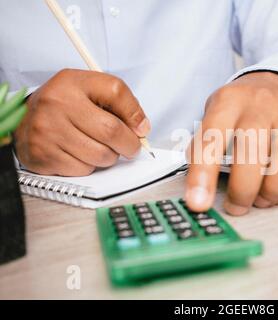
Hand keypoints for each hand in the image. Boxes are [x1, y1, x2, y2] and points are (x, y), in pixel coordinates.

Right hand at [14, 69, 149, 175]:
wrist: (23, 120)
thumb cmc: (65, 105)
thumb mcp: (89, 89)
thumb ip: (120, 102)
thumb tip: (142, 129)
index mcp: (72, 83)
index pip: (115, 91)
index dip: (135, 113)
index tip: (141, 128)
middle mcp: (57, 105)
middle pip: (111, 131)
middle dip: (129, 144)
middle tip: (130, 146)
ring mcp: (48, 132)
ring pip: (101, 156)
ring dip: (109, 157)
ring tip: (100, 147)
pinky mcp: (43, 156)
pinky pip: (84, 169)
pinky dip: (90, 166)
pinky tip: (80, 154)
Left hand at [185, 72, 277, 214]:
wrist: (275, 83)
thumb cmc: (240, 108)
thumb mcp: (213, 115)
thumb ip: (203, 149)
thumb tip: (196, 189)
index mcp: (229, 102)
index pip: (212, 138)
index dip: (203, 174)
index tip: (198, 202)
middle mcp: (260, 105)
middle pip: (253, 148)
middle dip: (243, 188)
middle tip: (236, 205)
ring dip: (273, 189)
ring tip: (262, 200)